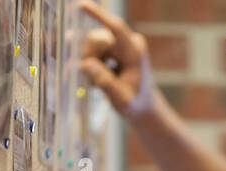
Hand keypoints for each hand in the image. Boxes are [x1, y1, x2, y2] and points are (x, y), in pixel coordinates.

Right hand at [77, 1, 154, 116]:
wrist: (143, 106)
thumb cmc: (136, 104)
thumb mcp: (121, 99)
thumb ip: (105, 82)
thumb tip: (86, 64)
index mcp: (135, 52)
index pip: (116, 28)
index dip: (99, 16)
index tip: (82, 5)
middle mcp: (128, 43)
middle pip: (97, 39)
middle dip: (87, 57)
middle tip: (88, 80)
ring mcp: (119, 44)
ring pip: (91, 45)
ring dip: (88, 63)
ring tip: (94, 84)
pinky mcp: (112, 47)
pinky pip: (92, 50)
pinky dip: (90, 64)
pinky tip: (95, 80)